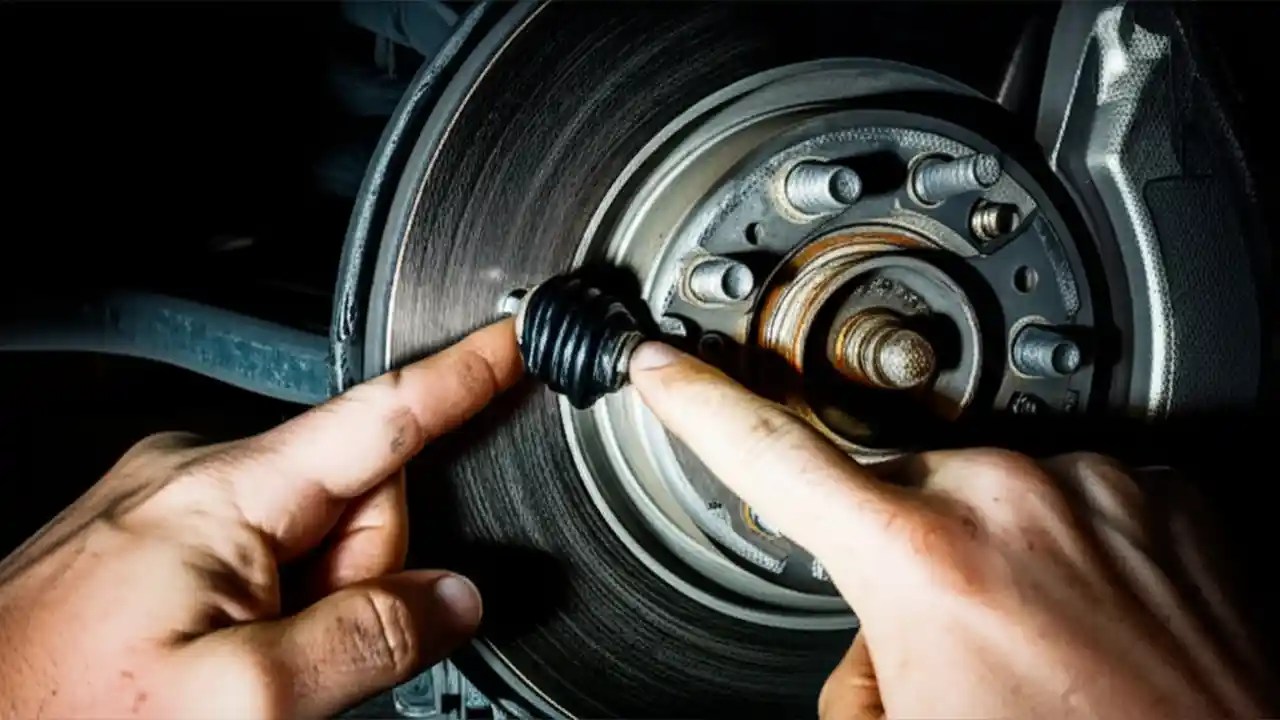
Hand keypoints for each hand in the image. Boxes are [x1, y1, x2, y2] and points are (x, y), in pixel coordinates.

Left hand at [0, 321, 521, 718]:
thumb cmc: (61, 714)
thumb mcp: (245, 701)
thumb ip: (367, 640)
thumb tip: (452, 601)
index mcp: (224, 492)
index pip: (382, 419)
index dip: (465, 378)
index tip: (517, 343)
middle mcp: (195, 477)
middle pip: (358, 503)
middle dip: (360, 578)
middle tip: (298, 655)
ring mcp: (169, 509)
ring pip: (314, 540)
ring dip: (313, 607)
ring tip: (247, 667)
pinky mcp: (152, 544)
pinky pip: (264, 559)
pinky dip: (275, 609)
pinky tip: (226, 660)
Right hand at [629, 342, 1272, 717]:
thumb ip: (855, 678)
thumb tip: (869, 645)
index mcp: (921, 561)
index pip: (770, 456)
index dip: (698, 404)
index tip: (661, 364)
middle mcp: (1007, 498)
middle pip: (894, 496)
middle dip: (900, 555)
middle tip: (953, 646)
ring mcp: (1097, 488)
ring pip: (989, 498)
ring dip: (993, 556)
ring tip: (1042, 647)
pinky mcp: (1168, 496)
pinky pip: (1075, 500)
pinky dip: (1070, 549)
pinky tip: (1095, 623)